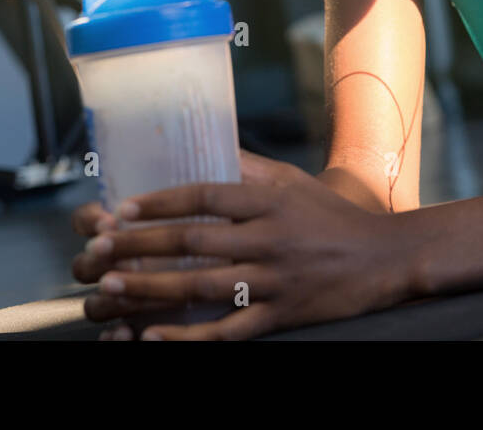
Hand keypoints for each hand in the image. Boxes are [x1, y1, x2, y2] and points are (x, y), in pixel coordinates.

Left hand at [71, 149, 414, 339]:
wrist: (385, 258)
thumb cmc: (333, 216)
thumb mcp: (293, 182)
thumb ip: (249, 167)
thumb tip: (205, 145)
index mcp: (270, 201)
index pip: (205, 196)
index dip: (159, 201)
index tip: (120, 208)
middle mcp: (270, 238)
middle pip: (194, 240)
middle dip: (140, 245)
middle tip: (97, 249)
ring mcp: (276, 280)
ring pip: (203, 285)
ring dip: (152, 286)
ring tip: (112, 286)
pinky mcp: (283, 315)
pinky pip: (228, 330)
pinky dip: (190, 336)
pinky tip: (154, 337)